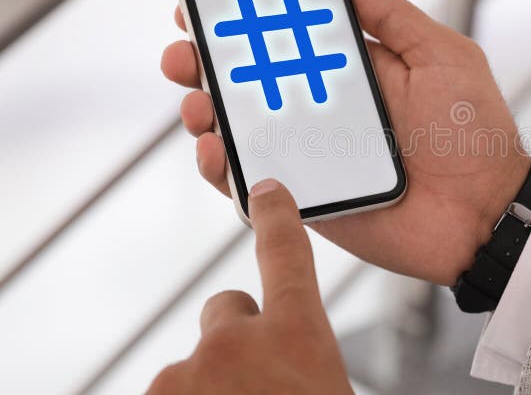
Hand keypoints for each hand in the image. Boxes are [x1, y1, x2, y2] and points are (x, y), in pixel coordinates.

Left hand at [147, 180, 351, 394]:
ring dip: (211, 386)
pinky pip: (170, 393)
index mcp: (296, 337)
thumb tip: (288, 357)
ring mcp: (185, 373)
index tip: (265, 190)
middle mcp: (235, 343)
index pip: (284, 251)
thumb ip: (304, 359)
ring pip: (195, 363)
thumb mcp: (328, 389)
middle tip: (254, 381)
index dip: (274, 216)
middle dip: (235, 336)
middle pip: (225, 309)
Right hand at [161, 0, 530, 285]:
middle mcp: (327, 110)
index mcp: (355, 73)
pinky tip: (215, 151)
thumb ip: (395, 18)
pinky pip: (255, 183)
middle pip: (252, 83)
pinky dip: (224, 169)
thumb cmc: (475, 132)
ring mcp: (314, 155)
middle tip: (185, 52)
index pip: (287, 40)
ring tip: (197, 104)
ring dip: (207, 113)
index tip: (210, 4)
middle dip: (209, 64)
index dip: (246, 23)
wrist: (486, 212)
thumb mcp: (443, 57)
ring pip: (243, 130)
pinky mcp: (308, 197)